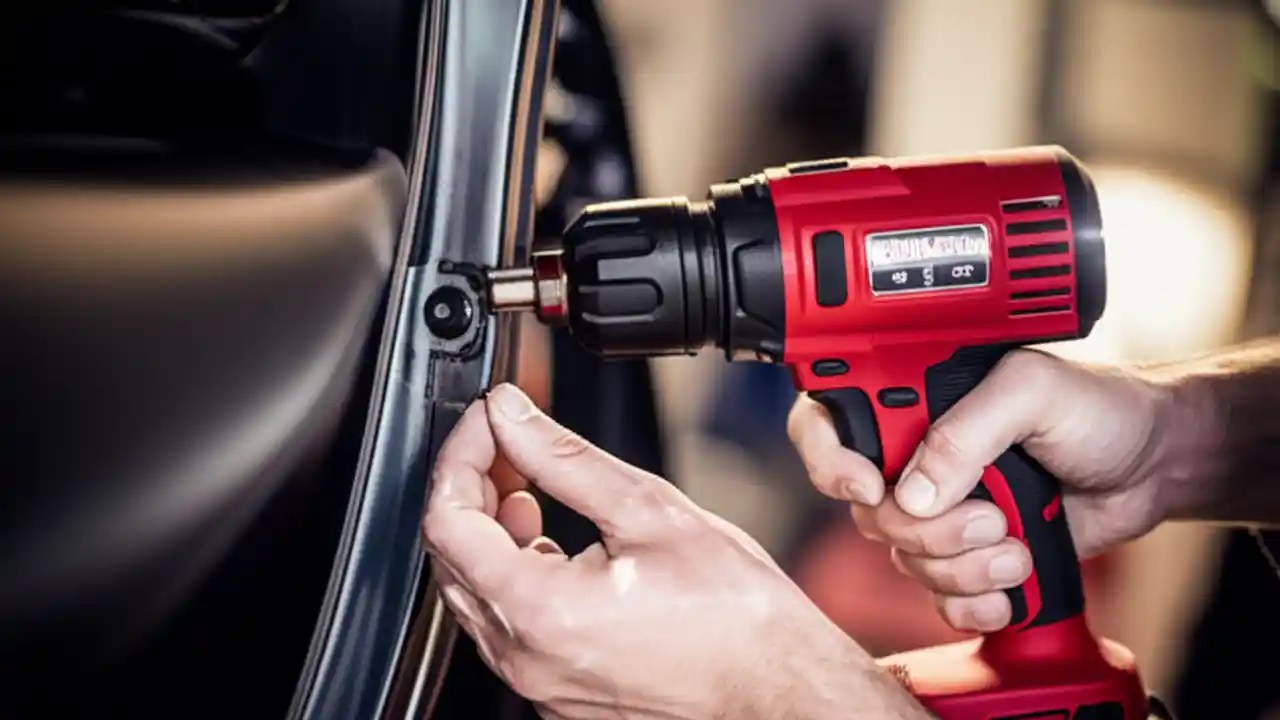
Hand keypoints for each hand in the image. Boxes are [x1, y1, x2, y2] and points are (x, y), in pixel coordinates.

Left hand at [423, 383, 928, 719]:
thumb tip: (513, 415)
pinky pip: (510, 627)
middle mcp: (525, 659)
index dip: (462, 454)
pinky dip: (516, 575)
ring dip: (491, 532)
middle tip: (507, 442)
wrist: (782, 692)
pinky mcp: (560, 694)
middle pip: (452, 557)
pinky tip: (552, 545)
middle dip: (472, 487)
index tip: (491, 421)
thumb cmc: (739, 620)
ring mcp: (540, 684)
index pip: (446, 517)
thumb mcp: (650, 511)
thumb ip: (565, 457)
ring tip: (528, 487)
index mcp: (539, 612)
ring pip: (478, 593)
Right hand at [788, 348, 1181, 632]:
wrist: (1152, 465)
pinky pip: (936, 596)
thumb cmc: (1097, 408)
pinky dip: (970, 601)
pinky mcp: (968, 554)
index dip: (827, 460)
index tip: (870, 487)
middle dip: (926, 530)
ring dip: (961, 565)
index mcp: (912, 401)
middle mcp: (913, 456)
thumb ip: (967, 430)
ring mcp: (940, 509)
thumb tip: (915, 491)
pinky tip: (1008, 582)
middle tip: (988, 515)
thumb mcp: (1032, 391)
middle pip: (867, 512)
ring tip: (1015, 545)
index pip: (826, 425)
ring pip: (904, 559)